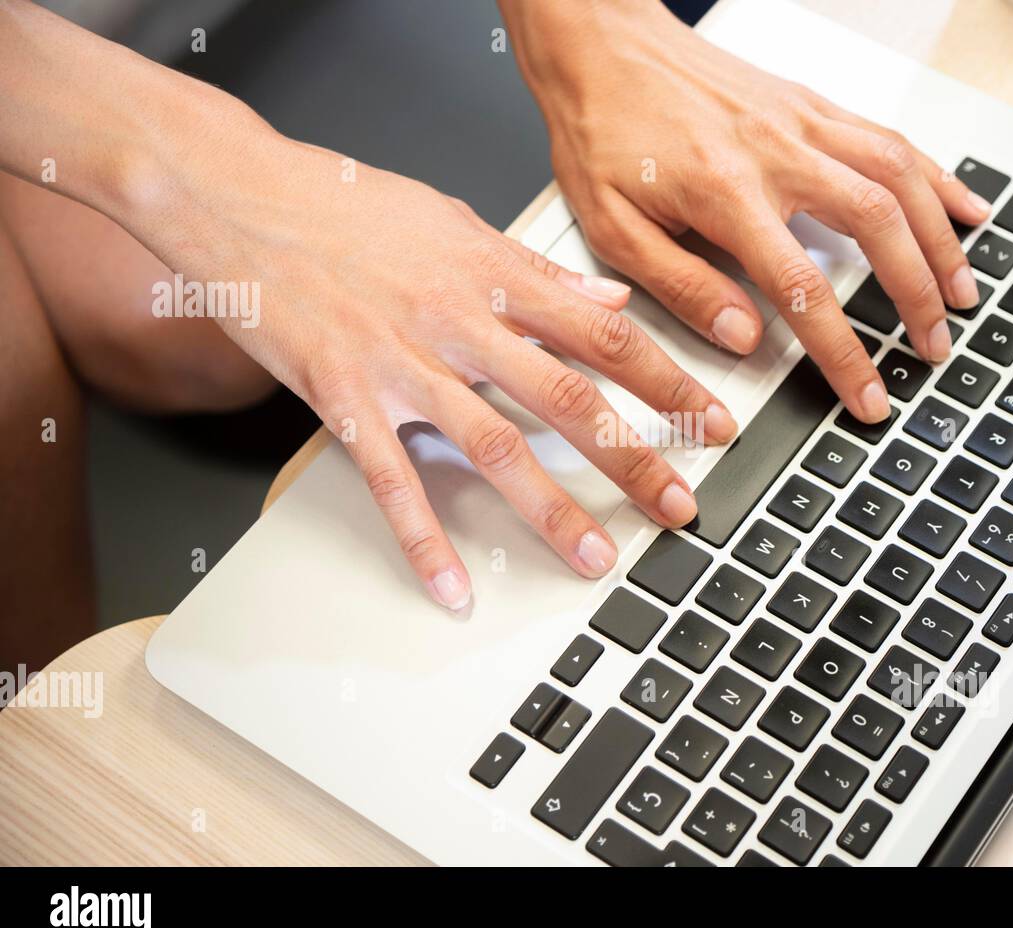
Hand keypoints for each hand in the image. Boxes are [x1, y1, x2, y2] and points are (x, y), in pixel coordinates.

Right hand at [128, 112, 735, 610]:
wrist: (238, 194)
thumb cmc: (346, 205)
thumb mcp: (457, 221)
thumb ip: (537, 269)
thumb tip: (611, 296)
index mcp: (494, 274)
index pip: (605, 333)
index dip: (667, 382)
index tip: (712, 421)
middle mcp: (459, 320)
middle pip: (568, 397)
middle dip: (633, 459)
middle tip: (680, 507)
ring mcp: (401, 362)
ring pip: (492, 446)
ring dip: (551, 510)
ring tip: (595, 558)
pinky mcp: (342, 396)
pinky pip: (391, 479)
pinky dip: (423, 538)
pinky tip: (453, 585)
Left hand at [503, 0, 991, 421]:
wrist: (602, 44)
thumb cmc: (603, 131)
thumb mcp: (614, 227)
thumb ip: (681, 286)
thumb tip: (744, 336)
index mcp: (727, 193)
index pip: (804, 290)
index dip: (845, 352)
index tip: (869, 394)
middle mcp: (778, 153)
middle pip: (877, 226)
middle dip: (918, 295)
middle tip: (936, 346)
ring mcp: (802, 122)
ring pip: (899, 177)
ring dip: (940, 239)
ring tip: (966, 290)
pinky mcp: (811, 104)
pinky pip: (889, 138)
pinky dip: (934, 176)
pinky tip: (962, 207)